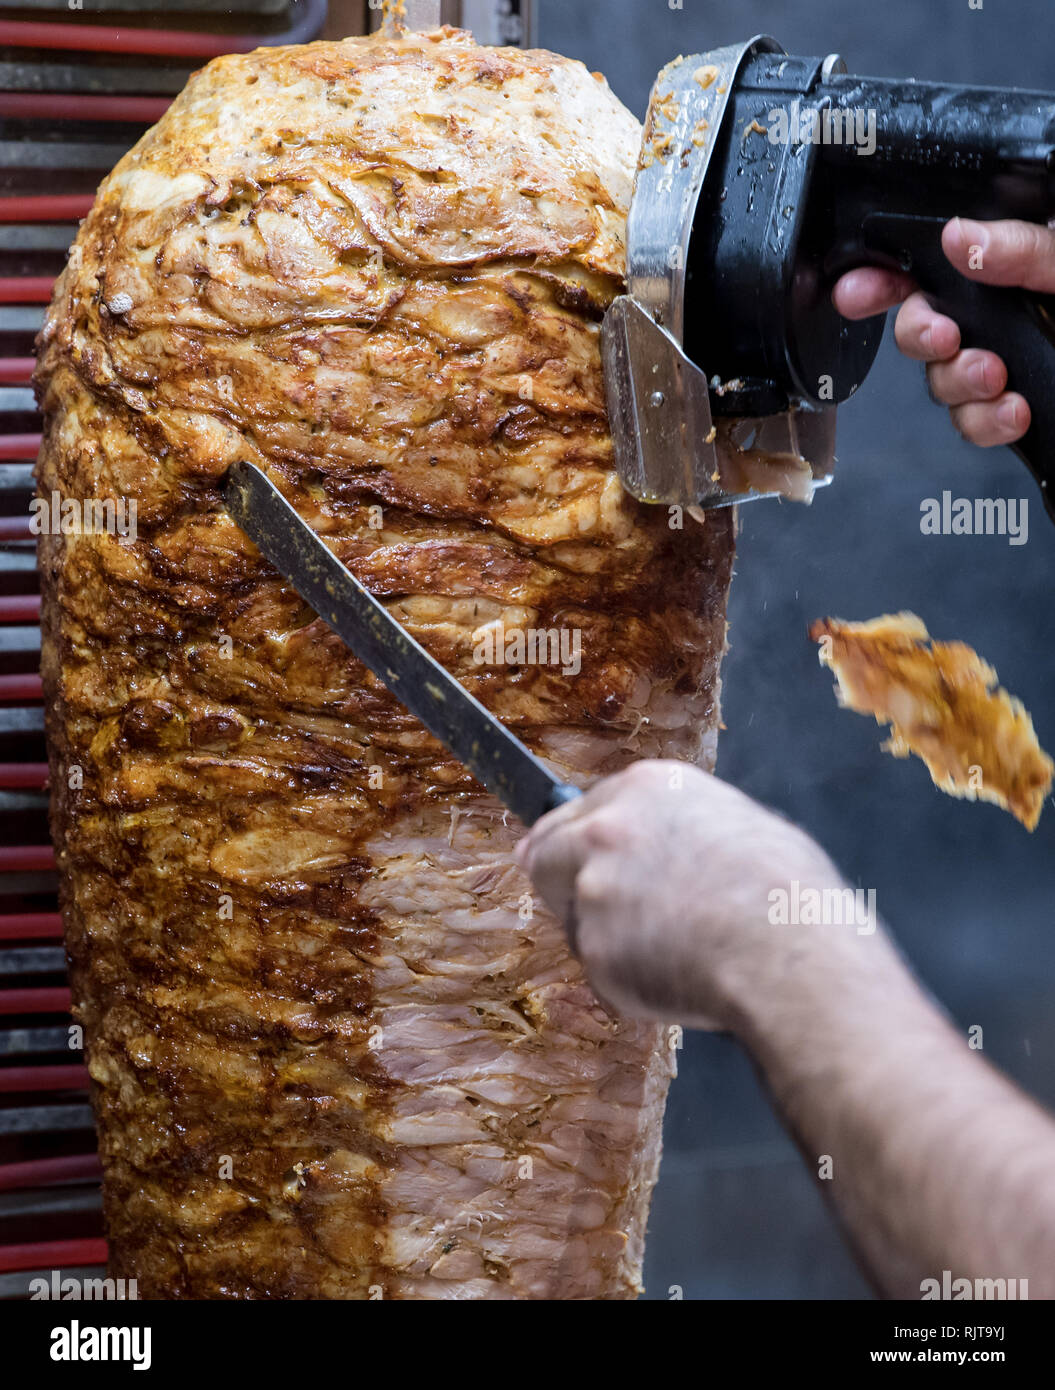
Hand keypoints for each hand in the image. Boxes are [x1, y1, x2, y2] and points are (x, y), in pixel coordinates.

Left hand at [515, 760, 849, 1029]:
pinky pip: (600, 969)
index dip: (578, 844)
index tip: (575, 863)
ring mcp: (595, 887)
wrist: (792, 951)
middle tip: (595, 912)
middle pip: (545, 853)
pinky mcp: (595, 946)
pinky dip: (627, 979)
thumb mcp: (738, 823)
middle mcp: (607, 828)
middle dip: (561, 882)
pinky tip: (677, 976)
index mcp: (647, 788)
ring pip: (575, 917)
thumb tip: (657, 841)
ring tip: (675, 950)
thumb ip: (676, 825)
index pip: (578, 810)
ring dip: (604, 936)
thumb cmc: (786, 892)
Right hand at [834, 217, 1054, 446]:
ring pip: (944, 379)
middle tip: (948, 339)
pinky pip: (976, 421)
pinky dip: (985, 421)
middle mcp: (1011, 308)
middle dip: (924, 335)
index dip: (887, 272)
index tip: (863, 290)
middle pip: (926, 321)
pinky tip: (1014, 411)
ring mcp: (1014, 360)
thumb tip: (961, 238)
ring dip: (959, 383)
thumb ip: (1030, 248)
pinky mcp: (1023, 405)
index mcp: (1021, 257)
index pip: (936, 257)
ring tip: (996, 381)